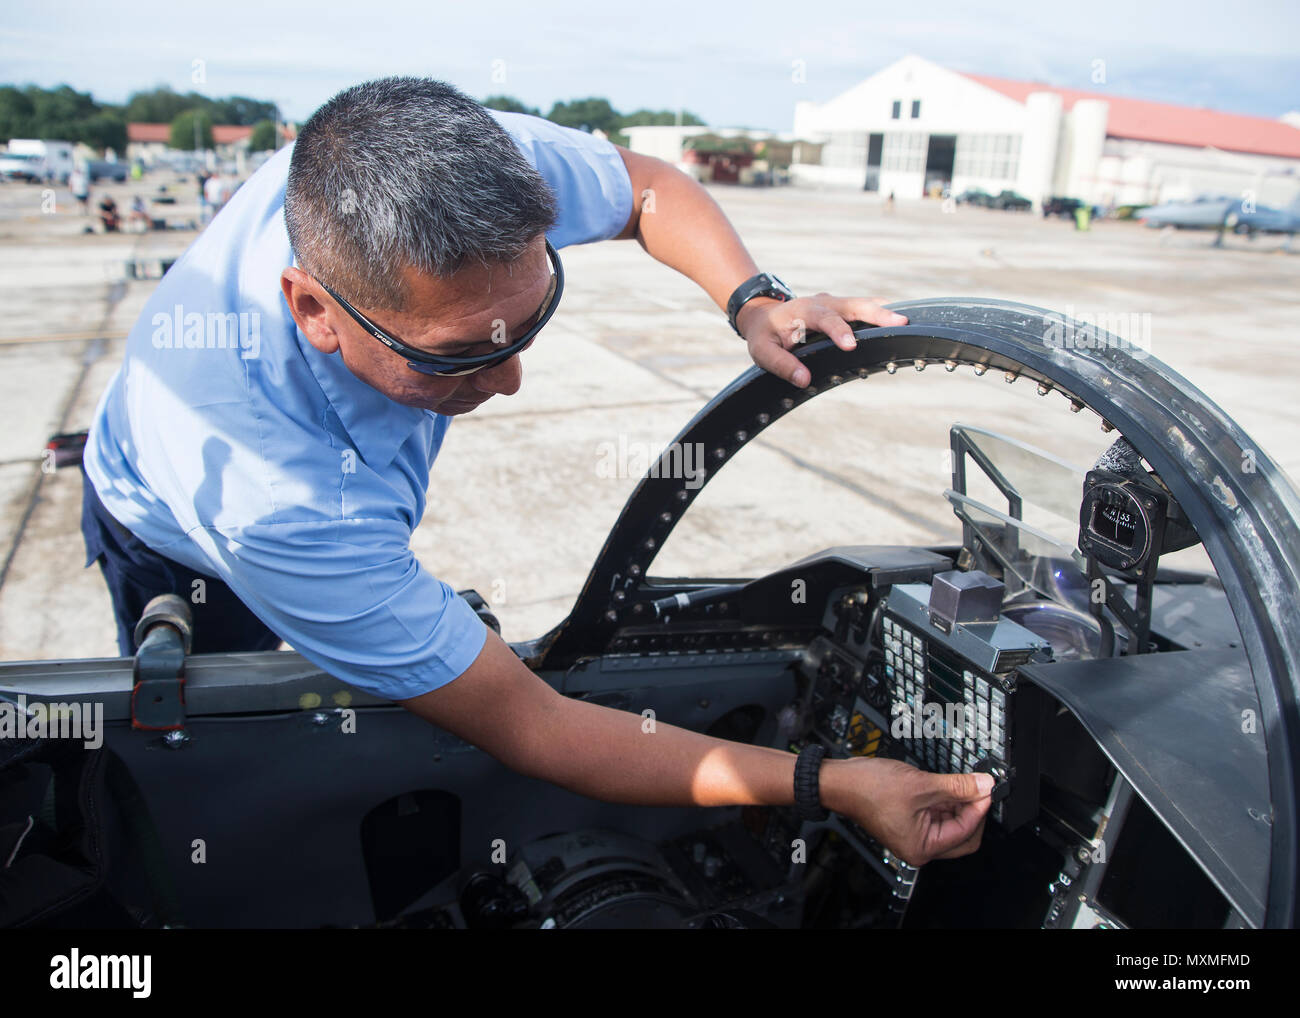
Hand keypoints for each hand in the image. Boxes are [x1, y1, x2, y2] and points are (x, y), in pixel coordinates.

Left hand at [735, 293, 907, 387]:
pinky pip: (864, 309)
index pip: (825, 318)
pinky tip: (898, 323)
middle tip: (899, 322)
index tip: (851, 345)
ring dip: (884, 312)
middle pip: (854, 304)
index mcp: (803, 310)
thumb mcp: (763, 351)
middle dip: (876, 313)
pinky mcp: (843, 310)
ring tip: (906, 321)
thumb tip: (804, 380)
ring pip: (863, 304)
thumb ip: (782, 365)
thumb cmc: (765, 335)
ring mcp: (836, 304)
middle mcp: (824, 302)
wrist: (764, 315)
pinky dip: (881, 315)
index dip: (838, 331)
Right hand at [821, 756, 993, 866]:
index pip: (965, 832)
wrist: (841, 781)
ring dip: (958, 803)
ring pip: (950, 822)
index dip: (979, 807)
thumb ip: (958, 787)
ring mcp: (914, 834)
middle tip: (979, 786)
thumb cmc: (869, 788)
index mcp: (922, 847)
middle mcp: (919, 846)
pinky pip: (936, 815)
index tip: (987, 787)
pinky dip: (944, 800)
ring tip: (962, 781)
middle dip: (972, 810)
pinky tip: (947, 784)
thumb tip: (984, 786)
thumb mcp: (922, 785)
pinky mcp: (909, 821)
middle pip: (962, 834)